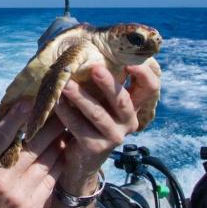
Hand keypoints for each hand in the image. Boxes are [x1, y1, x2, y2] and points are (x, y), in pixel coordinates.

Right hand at [0, 100, 65, 207]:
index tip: (28, 101)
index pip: (0, 137)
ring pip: (45, 161)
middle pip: (30, 146)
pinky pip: (50, 179)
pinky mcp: (32, 207)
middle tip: (59, 109)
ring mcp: (18, 194)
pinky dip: (59, 163)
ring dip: (58, 142)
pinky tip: (65, 151)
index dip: (15, 118)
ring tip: (67, 126)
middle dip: (47, 126)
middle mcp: (1, 179)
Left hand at [53, 64, 159, 192]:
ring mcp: (114, 136)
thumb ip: (98, 82)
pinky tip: (56, 102)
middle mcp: (128, 122)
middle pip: (123, 100)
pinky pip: (79, 127)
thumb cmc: (87, 119)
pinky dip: (66, 113)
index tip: (130, 61)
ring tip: (66, 85)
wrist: (80, 160)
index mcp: (133, 107)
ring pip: (98, 114)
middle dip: (109, 83)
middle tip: (95, 68)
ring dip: (80, 97)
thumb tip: (84, 47)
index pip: (150, 88)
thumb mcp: (98, 101)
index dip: (144, 74)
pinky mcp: (96, 147)